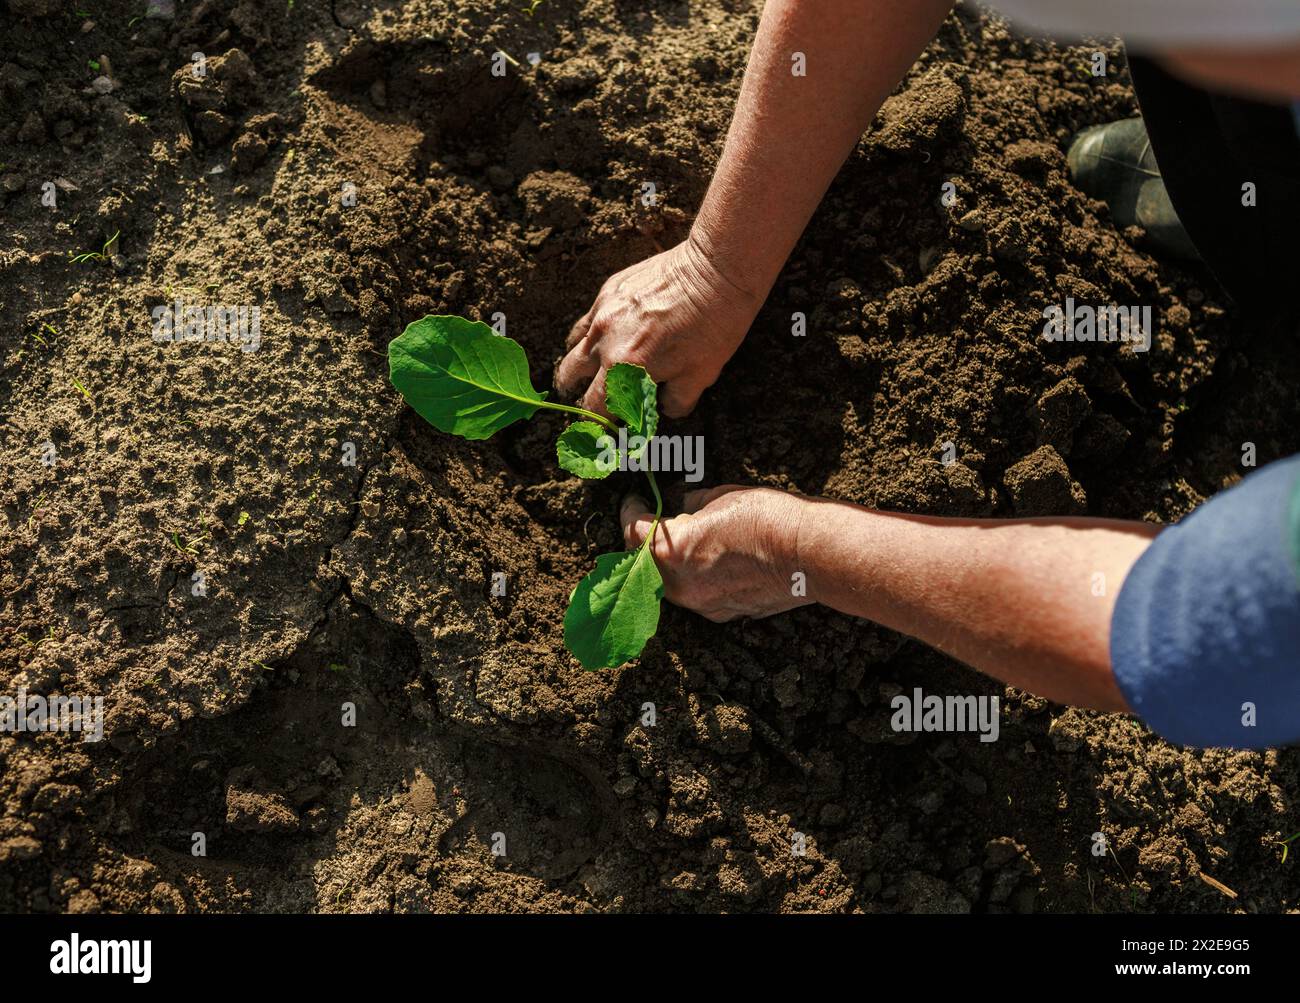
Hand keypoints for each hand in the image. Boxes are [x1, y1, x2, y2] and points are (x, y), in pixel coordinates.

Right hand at [556, 233, 760, 417]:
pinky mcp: (609, 290)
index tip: (603, 429)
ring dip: (578, 364)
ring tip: (589, 372)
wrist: (716, 271)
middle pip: (569, 376)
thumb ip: (675, 402)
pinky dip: (590, 335)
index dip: (597, 423)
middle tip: (587, 401)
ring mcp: (603, 312)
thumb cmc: (713, 326)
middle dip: (575, 393)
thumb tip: (663, 410)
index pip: (595, 408)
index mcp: (625, 369)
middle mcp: (604, 341)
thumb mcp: (700, 376)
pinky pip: (587, 319)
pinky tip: (604, 338)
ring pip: (572, 346)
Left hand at [620, 485, 810, 620]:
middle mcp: (681, 586)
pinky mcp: (725, 614)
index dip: (630, 511)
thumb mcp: (721, 496)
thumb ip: (692, 504)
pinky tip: (714, 559)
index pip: (633, 531)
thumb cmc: (767, 519)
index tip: (633, 501)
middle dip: (647, 541)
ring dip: (671, 562)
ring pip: (671, 583)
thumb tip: (685, 505)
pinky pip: (698, 595)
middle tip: (655, 519)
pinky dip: (697, 578)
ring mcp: (703, 605)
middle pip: (646, 564)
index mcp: (672, 551)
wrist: (810, 554)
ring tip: (688, 538)